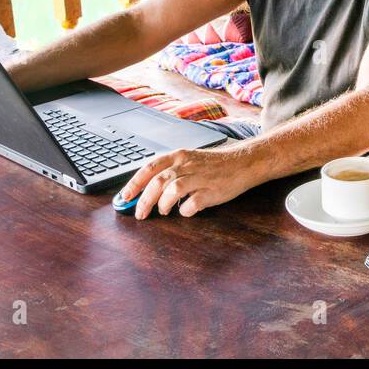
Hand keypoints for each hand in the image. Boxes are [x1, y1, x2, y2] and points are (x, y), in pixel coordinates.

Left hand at [119, 145, 258, 218]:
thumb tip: (146, 190)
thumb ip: (170, 171)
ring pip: (172, 190)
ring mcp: (200, 178)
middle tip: (139, 213)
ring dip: (163, 204)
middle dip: (144, 200)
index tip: (125, 197)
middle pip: (158, 182)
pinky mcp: (212, 191)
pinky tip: (186, 210)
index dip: (134, 184)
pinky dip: (185, 210)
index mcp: (179, 155)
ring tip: (164, 211)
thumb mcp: (190, 159)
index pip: (150, 168)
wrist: (243, 163)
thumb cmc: (214, 164)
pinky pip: (192, 204)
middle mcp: (187, 165)